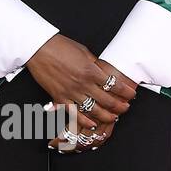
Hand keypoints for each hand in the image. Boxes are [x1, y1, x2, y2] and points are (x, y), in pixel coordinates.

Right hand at [26, 34, 136, 152]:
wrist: (39, 48)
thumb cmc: (61, 46)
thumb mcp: (84, 52)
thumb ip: (96, 64)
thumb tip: (105, 72)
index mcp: (91, 70)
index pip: (115, 85)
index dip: (126, 92)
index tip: (131, 94)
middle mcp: (83, 84)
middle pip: (108, 101)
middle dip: (120, 106)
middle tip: (126, 108)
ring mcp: (71, 93)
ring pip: (94, 110)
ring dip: (106, 116)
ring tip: (114, 117)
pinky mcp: (60, 98)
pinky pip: (75, 114)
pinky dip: (85, 121)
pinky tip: (93, 124)